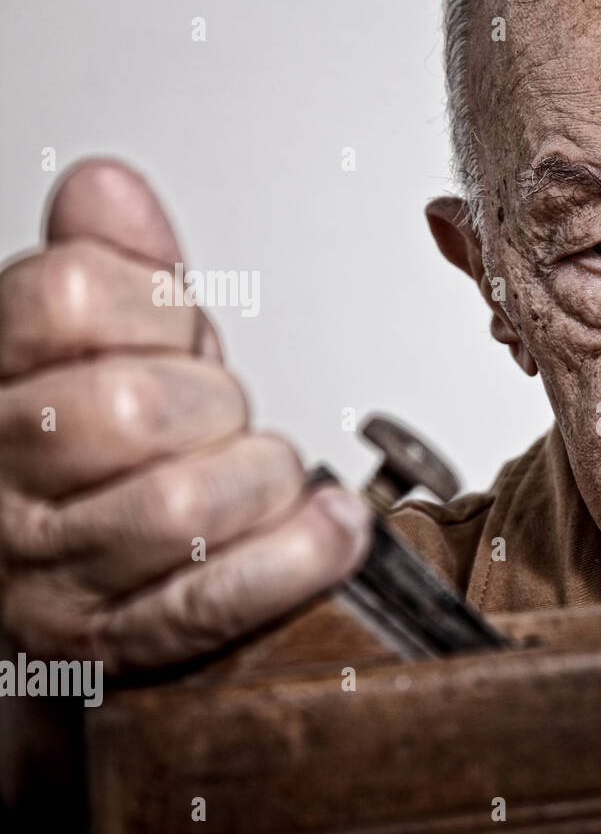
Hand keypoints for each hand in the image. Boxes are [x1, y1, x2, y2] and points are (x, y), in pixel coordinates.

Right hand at [0, 159, 370, 675]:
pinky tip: (334, 525)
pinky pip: (216, 601)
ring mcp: (50, 571)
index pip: (65, 298)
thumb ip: (112, 266)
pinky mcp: (111, 645)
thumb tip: (109, 188)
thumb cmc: (104, 454)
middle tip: (219, 417)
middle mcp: (2, 476)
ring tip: (262, 479)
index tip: (175, 330)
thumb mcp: (107, 342)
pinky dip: (299, 555)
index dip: (155, 305)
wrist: (74, 582)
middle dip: (214, 402)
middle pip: (129, 407)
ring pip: (182, 508)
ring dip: (260, 482)